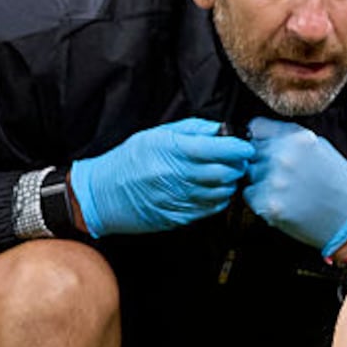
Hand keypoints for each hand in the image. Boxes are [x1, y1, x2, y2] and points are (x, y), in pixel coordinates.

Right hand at [69, 117, 251, 236]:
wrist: (102, 195)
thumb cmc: (128, 161)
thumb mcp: (154, 136)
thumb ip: (189, 130)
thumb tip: (218, 129)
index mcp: (172, 151)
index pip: (219, 149)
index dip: (238, 148)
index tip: (244, 146)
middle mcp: (178, 176)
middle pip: (226, 172)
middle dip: (238, 165)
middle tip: (238, 160)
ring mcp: (180, 199)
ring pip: (222, 192)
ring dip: (230, 183)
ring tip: (224, 175)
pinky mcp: (180, 217)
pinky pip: (211, 208)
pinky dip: (219, 199)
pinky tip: (212, 191)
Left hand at [245, 117, 346, 256]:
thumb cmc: (339, 184)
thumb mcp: (321, 148)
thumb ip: (291, 138)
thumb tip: (262, 135)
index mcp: (296, 138)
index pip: (256, 127)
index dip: (261, 137)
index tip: (265, 145)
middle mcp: (283, 156)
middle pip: (251, 151)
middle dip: (262, 160)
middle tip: (284, 174)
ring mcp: (274, 181)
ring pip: (250, 174)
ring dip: (261, 180)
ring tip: (286, 189)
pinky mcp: (268, 205)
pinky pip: (250, 195)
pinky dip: (261, 198)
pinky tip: (282, 201)